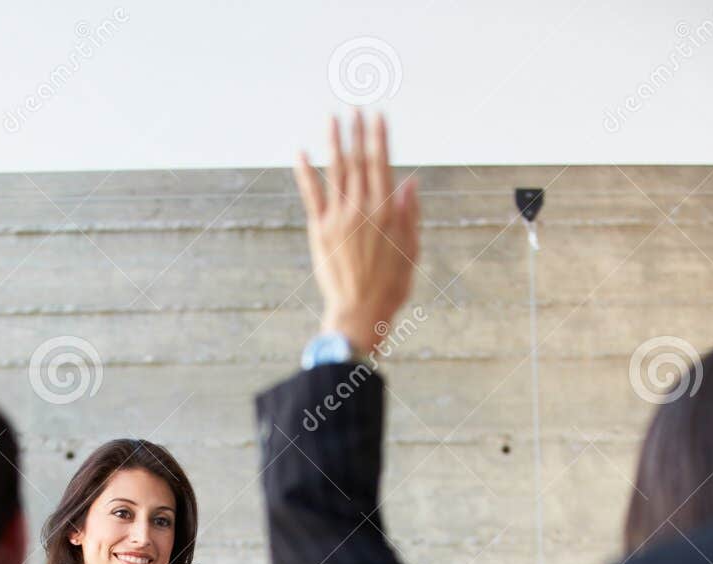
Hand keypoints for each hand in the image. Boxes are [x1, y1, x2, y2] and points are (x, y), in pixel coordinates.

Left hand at [294, 111, 419, 357]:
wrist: (361, 310)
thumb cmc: (391, 285)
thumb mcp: (411, 248)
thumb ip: (410, 212)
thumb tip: (410, 181)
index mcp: (386, 210)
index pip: (382, 163)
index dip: (379, 136)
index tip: (378, 114)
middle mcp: (362, 208)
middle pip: (358, 160)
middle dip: (357, 131)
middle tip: (355, 105)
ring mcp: (339, 217)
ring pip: (337, 170)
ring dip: (334, 141)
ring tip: (332, 117)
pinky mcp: (320, 230)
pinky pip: (312, 195)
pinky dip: (306, 172)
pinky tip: (301, 152)